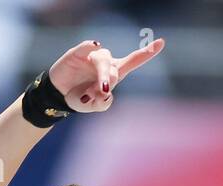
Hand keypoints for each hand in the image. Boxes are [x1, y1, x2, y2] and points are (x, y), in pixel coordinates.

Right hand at [47, 36, 164, 112]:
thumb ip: (103, 103)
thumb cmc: (82, 99)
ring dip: (101, 74)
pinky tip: (95, 46)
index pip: (134, 60)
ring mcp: (93, 56)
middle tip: (103, 90)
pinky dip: (91, 47)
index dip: (147, 52)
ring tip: (92, 91)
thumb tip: (106, 91)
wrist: (60, 96)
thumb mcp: (93, 106)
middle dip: (109, 79)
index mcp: (116, 73)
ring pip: (103, 60)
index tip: (162, 42)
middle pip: (115, 67)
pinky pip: (88, 47)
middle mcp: (107, 63)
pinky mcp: (78, 52)